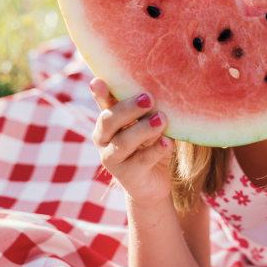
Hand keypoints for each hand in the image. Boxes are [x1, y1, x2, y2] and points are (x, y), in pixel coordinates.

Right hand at [90, 78, 173, 207]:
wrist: (152, 185)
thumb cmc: (148, 146)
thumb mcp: (146, 125)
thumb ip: (146, 110)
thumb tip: (162, 88)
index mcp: (107, 123)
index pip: (104, 104)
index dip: (100, 93)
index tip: (98, 81)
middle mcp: (103, 140)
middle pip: (110, 121)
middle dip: (128, 108)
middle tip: (149, 98)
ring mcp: (113, 159)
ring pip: (124, 142)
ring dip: (143, 129)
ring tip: (162, 119)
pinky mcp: (128, 176)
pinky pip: (141, 161)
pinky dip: (156, 150)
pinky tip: (168, 141)